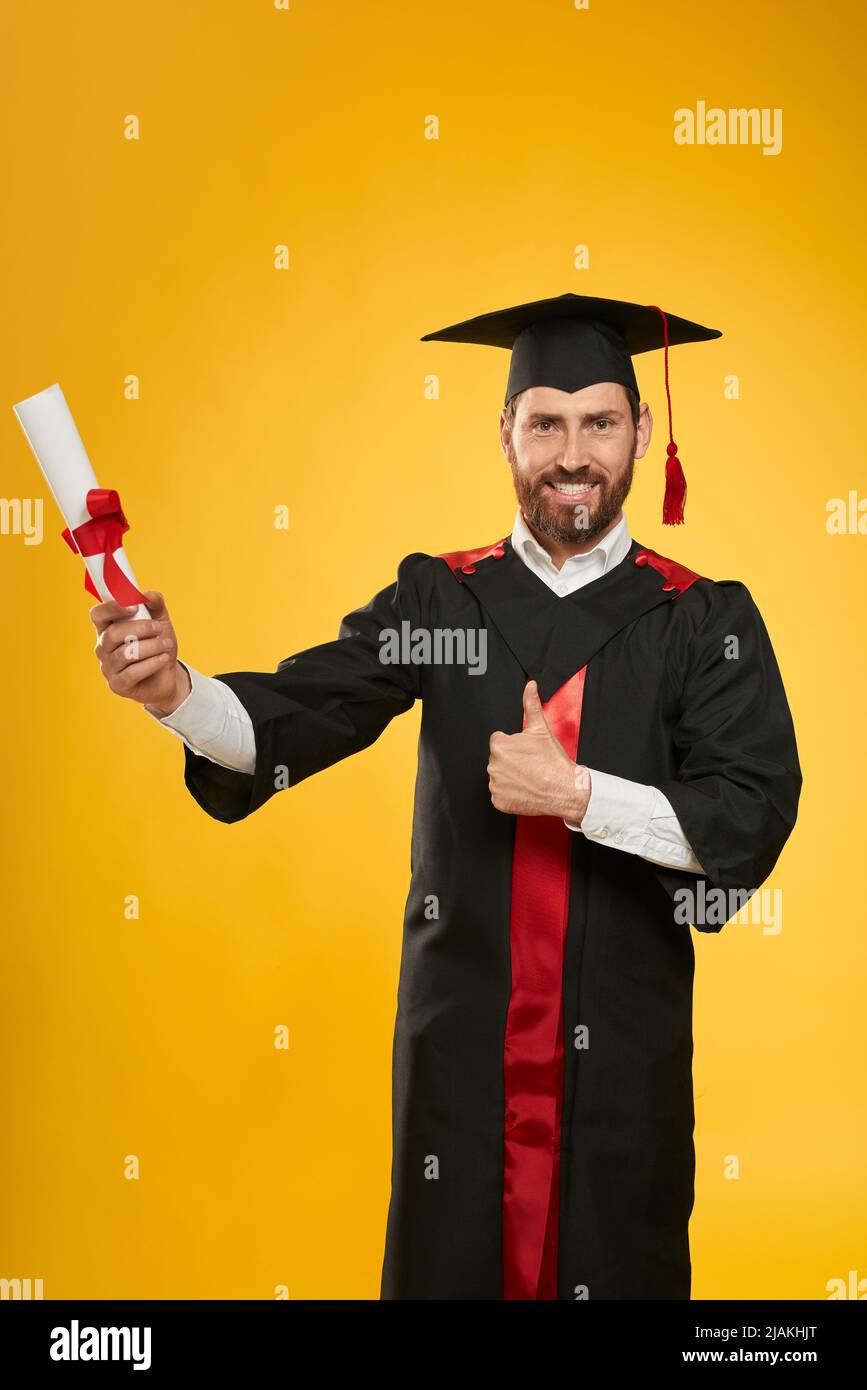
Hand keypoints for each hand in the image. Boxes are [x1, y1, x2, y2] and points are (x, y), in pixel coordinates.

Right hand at [91, 589, 190, 712]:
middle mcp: (103, 648)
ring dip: (151, 646)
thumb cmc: (159, 646)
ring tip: (166, 645)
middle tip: (158, 628)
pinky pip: (132, 672)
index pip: (97, 614)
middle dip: (141, 628)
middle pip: (112, 633)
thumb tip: (148, 595)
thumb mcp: (161, 621)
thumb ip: (155, 604)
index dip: (112, 608)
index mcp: (107, 629)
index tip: (134, 607)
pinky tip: (163, 659)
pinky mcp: (118, 685)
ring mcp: (108, 668)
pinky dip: (152, 663)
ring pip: (125, 653)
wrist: (169, 675)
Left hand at [487, 679, 591, 820]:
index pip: (499, 742)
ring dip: (509, 777)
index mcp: (499, 746)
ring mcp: (495, 785)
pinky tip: (524, 790)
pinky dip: (509, 794)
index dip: (514, 746)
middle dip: (511, 761)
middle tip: (529, 765)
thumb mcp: (541, 729)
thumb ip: (531, 704)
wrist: (564, 789)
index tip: (526, 753)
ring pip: (499, 776)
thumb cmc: (553, 761)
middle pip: (498, 759)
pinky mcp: (498, 801)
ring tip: (528, 777)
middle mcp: (493, 765)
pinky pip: (500, 795)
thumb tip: (530, 685)